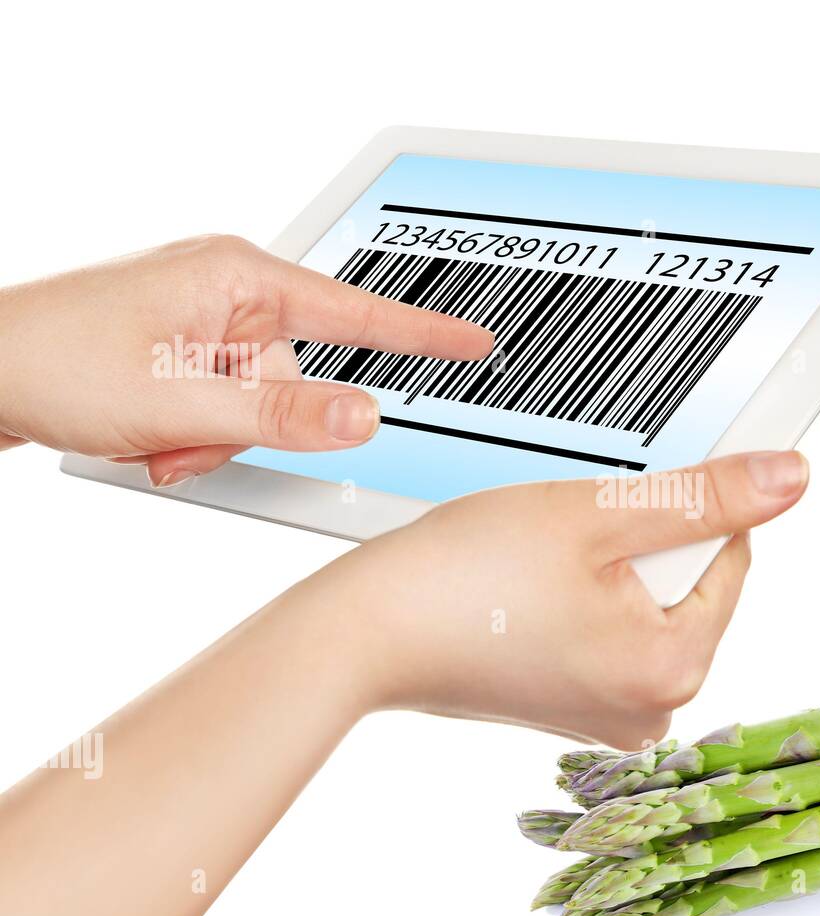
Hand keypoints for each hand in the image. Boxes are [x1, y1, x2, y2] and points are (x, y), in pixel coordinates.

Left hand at [0, 234, 491, 485]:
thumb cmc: (52, 359)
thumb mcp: (183, 402)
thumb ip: (284, 416)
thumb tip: (363, 417)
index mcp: (238, 278)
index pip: (355, 311)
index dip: (422, 333)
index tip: (475, 342)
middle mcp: (226, 295)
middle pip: (297, 382)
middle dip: (249, 427)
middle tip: (189, 437)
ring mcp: (202, 325)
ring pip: (260, 406)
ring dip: (216, 440)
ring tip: (157, 438)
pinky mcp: (182, 353)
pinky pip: (225, 408)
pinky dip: (198, 437)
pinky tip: (153, 437)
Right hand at [310, 450, 810, 748]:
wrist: (360, 633)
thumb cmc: (460, 580)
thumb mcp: (595, 515)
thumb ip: (704, 497)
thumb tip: (789, 479)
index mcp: (671, 671)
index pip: (729, 558)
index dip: (687, 506)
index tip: (647, 480)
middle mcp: (649, 708)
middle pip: (683, 582)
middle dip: (637, 540)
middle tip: (568, 532)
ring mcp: (608, 711)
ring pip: (640, 600)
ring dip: (602, 564)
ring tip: (535, 565)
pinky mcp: (571, 704)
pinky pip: (604, 628)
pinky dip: (577, 595)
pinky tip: (525, 587)